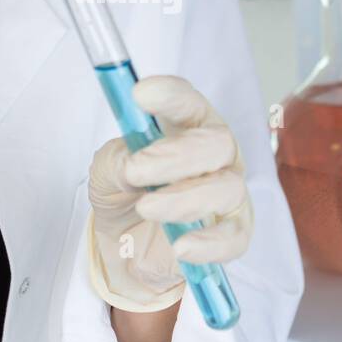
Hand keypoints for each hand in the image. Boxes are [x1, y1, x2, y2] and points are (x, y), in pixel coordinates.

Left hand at [87, 74, 254, 310]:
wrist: (126, 244)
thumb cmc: (124, 191)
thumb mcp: (107, 171)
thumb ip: (118, 161)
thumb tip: (133, 163)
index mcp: (187, 125)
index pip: (188, 102)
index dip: (171, 96)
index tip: (141, 94)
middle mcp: (216, 153)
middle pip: (216, 143)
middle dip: (177, 156)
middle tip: (137, 170)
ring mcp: (228, 192)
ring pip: (226, 188)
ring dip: (183, 199)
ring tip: (145, 207)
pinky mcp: (231, 232)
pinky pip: (234, 237)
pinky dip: (210, 243)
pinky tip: (182, 247)